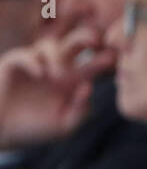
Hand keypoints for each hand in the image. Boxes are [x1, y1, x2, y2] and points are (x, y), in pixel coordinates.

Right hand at [0, 27, 114, 146]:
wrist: (2, 130)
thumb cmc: (34, 129)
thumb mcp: (64, 126)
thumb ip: (80, 111)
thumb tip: (89, 87)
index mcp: (73, 81)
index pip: (92, 65)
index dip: (102, 58)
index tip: (114, 57)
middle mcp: (57, 69)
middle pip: (74, 45)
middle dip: (85, 38)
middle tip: (96, 39)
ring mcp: (36, 64)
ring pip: (50, 46)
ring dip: (58, 55)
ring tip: (58, 74)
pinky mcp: (14, 64)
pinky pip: (25, 55)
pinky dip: (33, 61)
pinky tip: (41, 73)